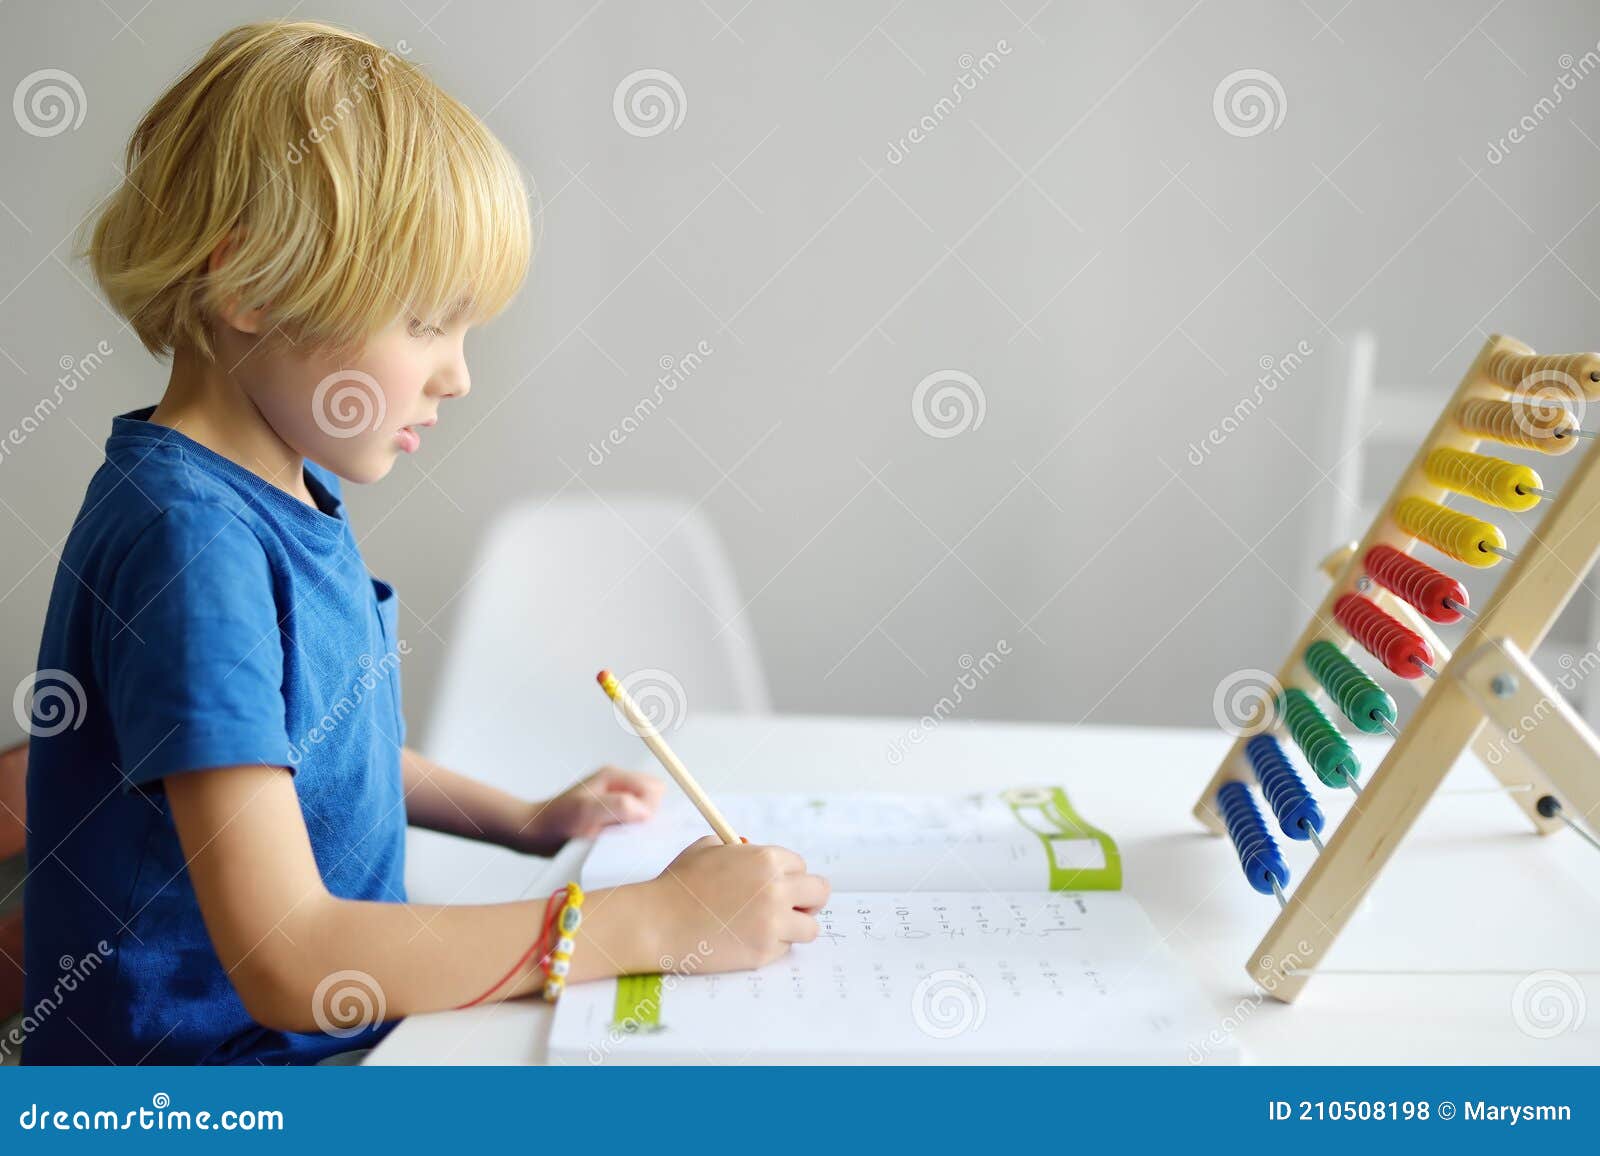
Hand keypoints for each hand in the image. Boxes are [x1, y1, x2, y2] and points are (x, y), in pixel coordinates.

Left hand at [517, 766, 665, 855]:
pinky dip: (629, 833)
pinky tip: (612, 840)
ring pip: (645, 812)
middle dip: (646, 817)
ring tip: (614, 836)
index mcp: (614, 776)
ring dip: (636, 827)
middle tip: (622, 832)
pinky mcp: (611, 814)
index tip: (634, 826)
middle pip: (654, 798)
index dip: (650, 809)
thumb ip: (618, 806)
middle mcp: (618, 785)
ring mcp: (615, 799)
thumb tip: (647, 811)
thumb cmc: (556, 820)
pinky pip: (633, 822)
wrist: (535, 832)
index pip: (653, 788)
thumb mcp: (586, 812)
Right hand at [634, 837, 829, 972]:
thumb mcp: (707, 849)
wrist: (657, 922)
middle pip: (819, 893)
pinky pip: (785, 949)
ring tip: (771, 927)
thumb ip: (737, 850)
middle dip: (806, 899)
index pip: (800, 866)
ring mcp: (773, 923)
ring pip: (810, 927)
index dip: (788, 875)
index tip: (778, 884)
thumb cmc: (678, 885)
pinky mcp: (764, 952)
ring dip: (795, 926)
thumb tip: (750, 851)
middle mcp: (776, 889)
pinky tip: (747, 940)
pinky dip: (772, 946)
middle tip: (791, 907)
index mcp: (766, 860)